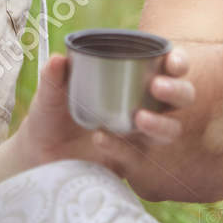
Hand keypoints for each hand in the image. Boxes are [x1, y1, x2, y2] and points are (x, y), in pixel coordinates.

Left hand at [12, 51, 197, 174]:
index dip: (177, 62)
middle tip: (158, 87)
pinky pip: (137, 157)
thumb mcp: (49, 95)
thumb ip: (53, 77)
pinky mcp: (130, 162)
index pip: (169, 67)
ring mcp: (141, 136)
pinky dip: (122, 148)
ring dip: (160, 123)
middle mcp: (145, 105)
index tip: (172, 61)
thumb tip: (58, 59)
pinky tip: (101, 138)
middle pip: (181, 97)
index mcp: (134, 80)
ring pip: (170, 130)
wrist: (40, 154)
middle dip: (176, 91)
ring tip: (138, 118)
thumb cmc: (51, 115)